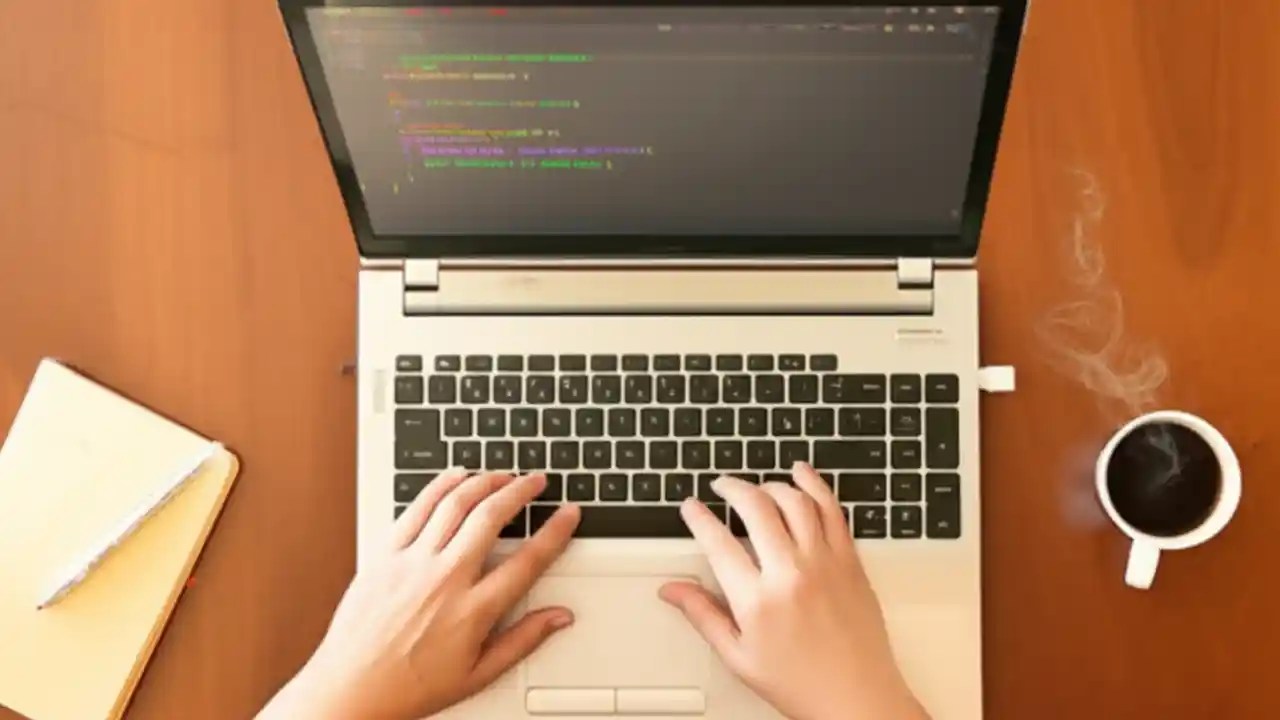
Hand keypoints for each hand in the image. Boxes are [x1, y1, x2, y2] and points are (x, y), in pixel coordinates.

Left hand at [258, 470, 580, 719]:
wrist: (350, 689)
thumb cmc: (409, 687)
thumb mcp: (478, 674)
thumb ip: (524, 640)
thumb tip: (559, 618)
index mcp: (472, 611)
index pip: (527, 560)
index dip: (555, 532)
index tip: (568, 514)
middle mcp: (444, 580)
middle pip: (491, 517)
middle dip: (521, 491)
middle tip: (536, 480)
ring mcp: (412, 563)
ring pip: (455, 503)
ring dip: (484, 481)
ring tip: (502, 474)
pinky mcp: (385, 555)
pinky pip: (416, 508)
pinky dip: (440, 486)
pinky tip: (456, 477)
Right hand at [660, 463, 926, 719]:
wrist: (857, 698)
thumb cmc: (801, 684)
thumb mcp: (739, 656)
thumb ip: (703, 615)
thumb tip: (672, 590)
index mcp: (757, 601)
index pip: (718, 542)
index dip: (699, 517)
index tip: (691, 508)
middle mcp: (791, 574)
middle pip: (755, 508)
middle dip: (732, 488)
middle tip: (721, 486)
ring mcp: (825, 563)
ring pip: (794, 501)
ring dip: (770, 485)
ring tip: (757, 486)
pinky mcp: (850, 561)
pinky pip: (832, 510)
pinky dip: (815, 485)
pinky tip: (803, 474)